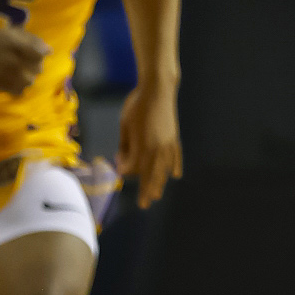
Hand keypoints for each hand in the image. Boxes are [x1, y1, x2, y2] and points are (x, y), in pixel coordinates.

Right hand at [0, 25, 48, 95]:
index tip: (40, 56)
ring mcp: (1, 71)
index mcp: (15, 44)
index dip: (42, 56)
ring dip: (29, 79)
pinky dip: (18, 89)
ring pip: (27, 82)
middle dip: (36, 68)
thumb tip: (49, 51)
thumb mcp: (12, 33)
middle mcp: (9, 58)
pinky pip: (13, 90)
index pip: (39, 55)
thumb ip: (32, 40)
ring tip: (25, 76)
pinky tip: (17, 84)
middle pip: (36, 70)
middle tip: (31, 66)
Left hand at [118, 83, 182, 208]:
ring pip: (164, 168)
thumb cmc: (136, 105)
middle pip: (152, 174)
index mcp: (143, 145)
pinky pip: (175, 156)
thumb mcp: (124, 125)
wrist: (158, 90)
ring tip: (158, 194)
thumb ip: (125, 145)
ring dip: (160, 182)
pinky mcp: (174, 137)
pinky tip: (175, 175)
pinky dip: (175, 166)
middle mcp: (157, 148)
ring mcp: (168, 143)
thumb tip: (122, 161)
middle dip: (147, 189)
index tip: (118, 170)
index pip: (135, 168)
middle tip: (145, 204)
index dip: (126, 171)